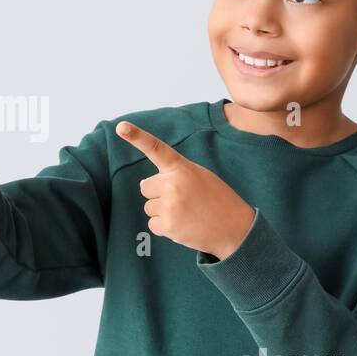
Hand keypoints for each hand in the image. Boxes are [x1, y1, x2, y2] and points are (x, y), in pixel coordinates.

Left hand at [116, 120, 256, 260]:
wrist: (236, 228)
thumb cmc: (217, 200)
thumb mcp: (200, 176)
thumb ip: (175, 174)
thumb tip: (145, 185)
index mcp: (182, 167)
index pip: (156, 148)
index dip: (137, 136)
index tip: (121, 126)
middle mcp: (173, 183)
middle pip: (145, 187)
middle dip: (158, 194)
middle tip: (182, 200)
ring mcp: (170, 205)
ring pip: (149, 206)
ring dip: (163, 211)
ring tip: (186, 213)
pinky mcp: (168, 225)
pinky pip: (153, 224)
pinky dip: (165, 227)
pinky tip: (183, 225)